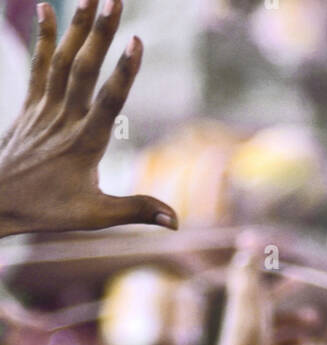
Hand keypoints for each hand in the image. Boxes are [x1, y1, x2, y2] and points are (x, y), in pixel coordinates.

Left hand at [0, 1, 176, 238]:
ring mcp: (45, 109)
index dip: (124, 72)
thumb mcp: (95, 216)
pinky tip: (47, 8)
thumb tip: (175, 222)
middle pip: (84, 70)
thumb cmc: (49, 211)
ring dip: (77, 26)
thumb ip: (136, 211)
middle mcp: (64, 120)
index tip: (136, 42)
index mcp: (86, 145)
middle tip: (115, 0)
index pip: (108, 103)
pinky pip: (38, 65)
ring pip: (62, 61)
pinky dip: (44, 37)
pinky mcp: (31, 106)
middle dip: (101, 33)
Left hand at [200, 238, 320, 344]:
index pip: (257, 289)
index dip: (276, 282)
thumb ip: (248, 278)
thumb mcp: (247, 307)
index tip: (296, 276)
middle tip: (313, 310)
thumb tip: (246, 246)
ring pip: (276, 334)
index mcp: (243, 311)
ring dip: (295, 328)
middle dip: (289, 307)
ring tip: (314, 328)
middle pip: (269, 312)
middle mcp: (246, 328)